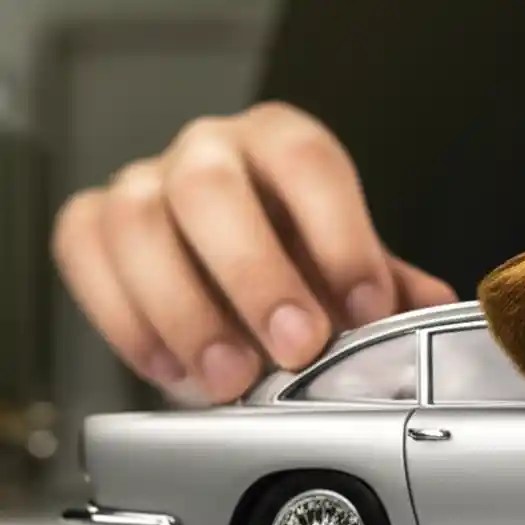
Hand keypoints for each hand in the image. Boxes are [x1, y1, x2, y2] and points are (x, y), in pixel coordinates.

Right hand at [53, 102, 455, 403]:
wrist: (232, 267)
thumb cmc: (296, 257)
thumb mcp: (348, 267)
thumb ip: (389, 287)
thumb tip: (435, 315)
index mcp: (282, 145)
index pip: (307, 163)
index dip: (339, 234)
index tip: (367, 307)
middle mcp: (209, 151)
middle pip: (212, 189)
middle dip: (256, 275)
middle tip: (296, 348)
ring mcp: (143, 184)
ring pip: (139, 226)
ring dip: (187, 311)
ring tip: (230, 378)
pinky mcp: (92, 226)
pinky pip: (88, 260)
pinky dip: (127, 321)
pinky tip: (172, 369)